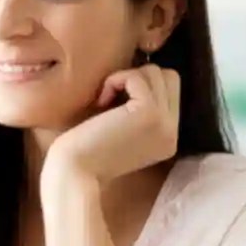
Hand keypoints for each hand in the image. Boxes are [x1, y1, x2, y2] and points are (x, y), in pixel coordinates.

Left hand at [46, 65, 179, 186]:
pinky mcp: (151, 114)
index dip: (140, 86)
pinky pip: (139, 77)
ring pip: (156, 73)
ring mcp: (165, 124)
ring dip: (125, 78)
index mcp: (167, 138)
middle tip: (110, 98)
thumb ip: (136, 108)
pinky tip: (100, 102)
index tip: (112, 103)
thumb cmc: (83, 150)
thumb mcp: (119, 128)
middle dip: (138, 77)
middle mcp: (173, 132)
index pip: (170, 91)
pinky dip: (116, 80)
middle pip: (170, 77)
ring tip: (104, 101)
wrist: (72, 172)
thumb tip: (140, 73)